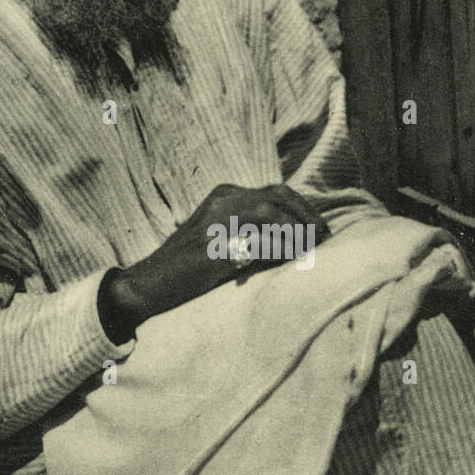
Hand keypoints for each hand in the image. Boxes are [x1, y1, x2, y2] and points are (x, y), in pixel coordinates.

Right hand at [99, 183, 329, 337]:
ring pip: (271, 213)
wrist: (150, 283)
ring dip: (297, 231)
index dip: (304, 208)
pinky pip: (258, 240)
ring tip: (312, 249)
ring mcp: (216, 218)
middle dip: (307, 216)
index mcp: (225, 193)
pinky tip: (291, 260)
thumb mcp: (223, 238)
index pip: (277, 191)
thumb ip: (253, 230)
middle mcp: (222, 199)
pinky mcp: (214, 243)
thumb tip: (300, 238)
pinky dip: (280, 249)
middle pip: (279, 196)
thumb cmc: (190, 268)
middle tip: (324, 237)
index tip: (321, 228)